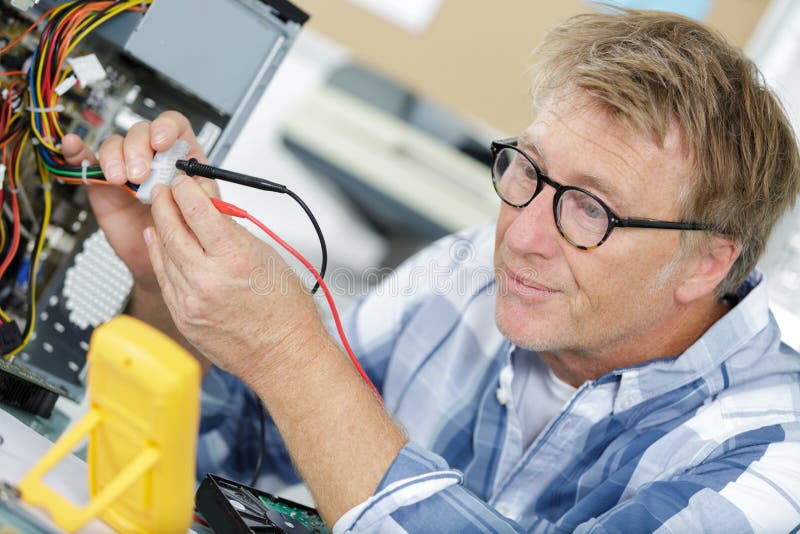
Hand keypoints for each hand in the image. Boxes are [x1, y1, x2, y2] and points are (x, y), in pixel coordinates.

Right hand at [61, 111, 216, 290]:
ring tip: (121, 180)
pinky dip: (77, 150)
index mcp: (181, 158)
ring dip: (115, 157)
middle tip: (140, 175)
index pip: (173, 126)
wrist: (163, 260)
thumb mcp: (201, 213)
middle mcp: (153, 158)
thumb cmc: (185, 231)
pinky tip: (74, 146)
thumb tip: (200, 184)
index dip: (166, 127)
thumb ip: (204, 196)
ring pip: (115, 144)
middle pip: (141, 132)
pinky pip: (86, 160)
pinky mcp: (103, 182)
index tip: (162, 143)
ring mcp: (126, 168)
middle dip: (139, 149)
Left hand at [143, 176, 321, 376]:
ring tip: (160, 212)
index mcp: (235, 259)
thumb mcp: (267, 255)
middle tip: (164, 189)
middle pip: (173, 229)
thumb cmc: (286, 310)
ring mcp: (191, 301)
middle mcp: (209, 279)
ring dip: (160, 227)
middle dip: (166, 204)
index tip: (183, 180)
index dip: (186, 189)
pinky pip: (164, 278)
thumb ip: (233, 229)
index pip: (198, 211)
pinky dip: (159, 256)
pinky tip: (158, 242)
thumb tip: (212, 205)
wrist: (284, 355)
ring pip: (163, 252)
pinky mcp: (183, 317)